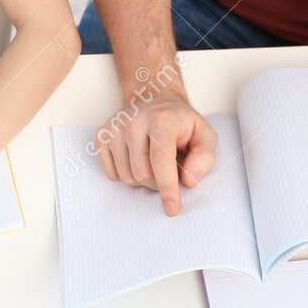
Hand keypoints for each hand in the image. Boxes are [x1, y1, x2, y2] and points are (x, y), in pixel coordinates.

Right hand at [93, 96, 216, 215]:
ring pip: (126, 177)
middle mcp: (134, 121)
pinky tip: (135, 160)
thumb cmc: (179, 123)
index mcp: (161, 120)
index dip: (167, 188)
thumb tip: (188, 181)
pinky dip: (125, 175)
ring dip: (142, 180)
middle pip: (142, 174)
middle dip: (158, 183)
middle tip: (168, 172)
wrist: (153, 99)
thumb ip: (204, 158)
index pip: (161, 160)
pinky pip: (111, 174)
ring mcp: (115, 129)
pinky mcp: (102, 137)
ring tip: (152, 163)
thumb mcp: (204, 135)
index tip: (172, 209)